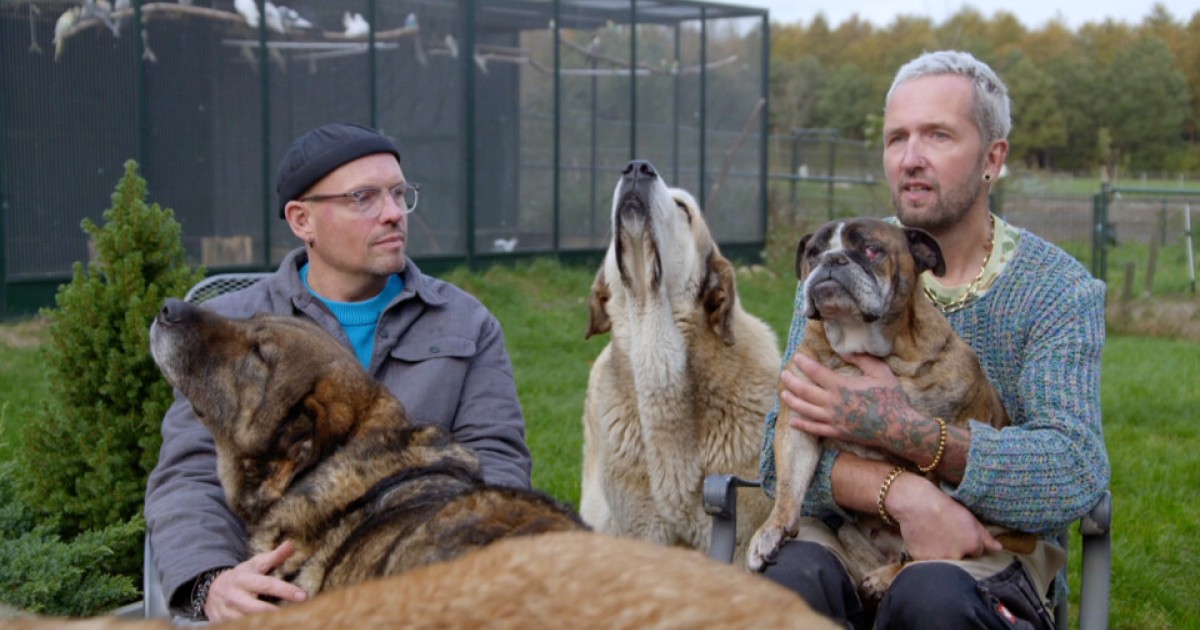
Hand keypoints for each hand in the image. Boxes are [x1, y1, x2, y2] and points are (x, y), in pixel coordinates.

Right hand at [203, 541, 307, 621]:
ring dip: (268, 623)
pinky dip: (257, 627)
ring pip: (250, 621)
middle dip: (276, 612)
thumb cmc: (243, 576)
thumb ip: (275, 556)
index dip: (285, 590)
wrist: (214, 590)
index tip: (303, 595)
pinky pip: (242, 627)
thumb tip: (292, 544)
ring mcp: (228, 612)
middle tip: (297, 615)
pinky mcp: (224, 624)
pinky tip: (272, 626)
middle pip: (257, 608)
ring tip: (286, 622)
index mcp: (243, 579)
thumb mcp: (256, 564)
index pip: (267, 585)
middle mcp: (234, 597)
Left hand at [782, 353, 915, 451]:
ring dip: (792, 401)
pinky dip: (802, 425)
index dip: (804, 363)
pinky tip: (793, 421)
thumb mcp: (880, 372)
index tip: (796, 357)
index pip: (815, 372)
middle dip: (791, 381)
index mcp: (841, 386)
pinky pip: (814, 429)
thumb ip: (862, 359)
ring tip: (783, 394)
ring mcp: (833, 419)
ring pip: (805, 410)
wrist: (898, 428)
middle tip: (783, 374)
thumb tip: (845, 351)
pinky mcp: (837, 432)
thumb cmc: (891, 398)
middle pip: (804, 391)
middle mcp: (832, 403)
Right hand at [887, 473, 1001, 560]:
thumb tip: (999, 549)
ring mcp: (940, 560)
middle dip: (957, 553)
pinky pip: (929, 565)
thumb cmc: (943, 506)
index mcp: (973, 545)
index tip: (959, 536)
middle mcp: (959, 556)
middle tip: (947, 539)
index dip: (969, 545)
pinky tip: (925, 544)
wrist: (916, 503)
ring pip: (946, 565)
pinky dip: (928, 558)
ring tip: (936, 542)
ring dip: (944, 558)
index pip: (977, 554)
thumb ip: (985, 536)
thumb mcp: (969, 517)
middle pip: (962, 561)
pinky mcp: (923, 561)